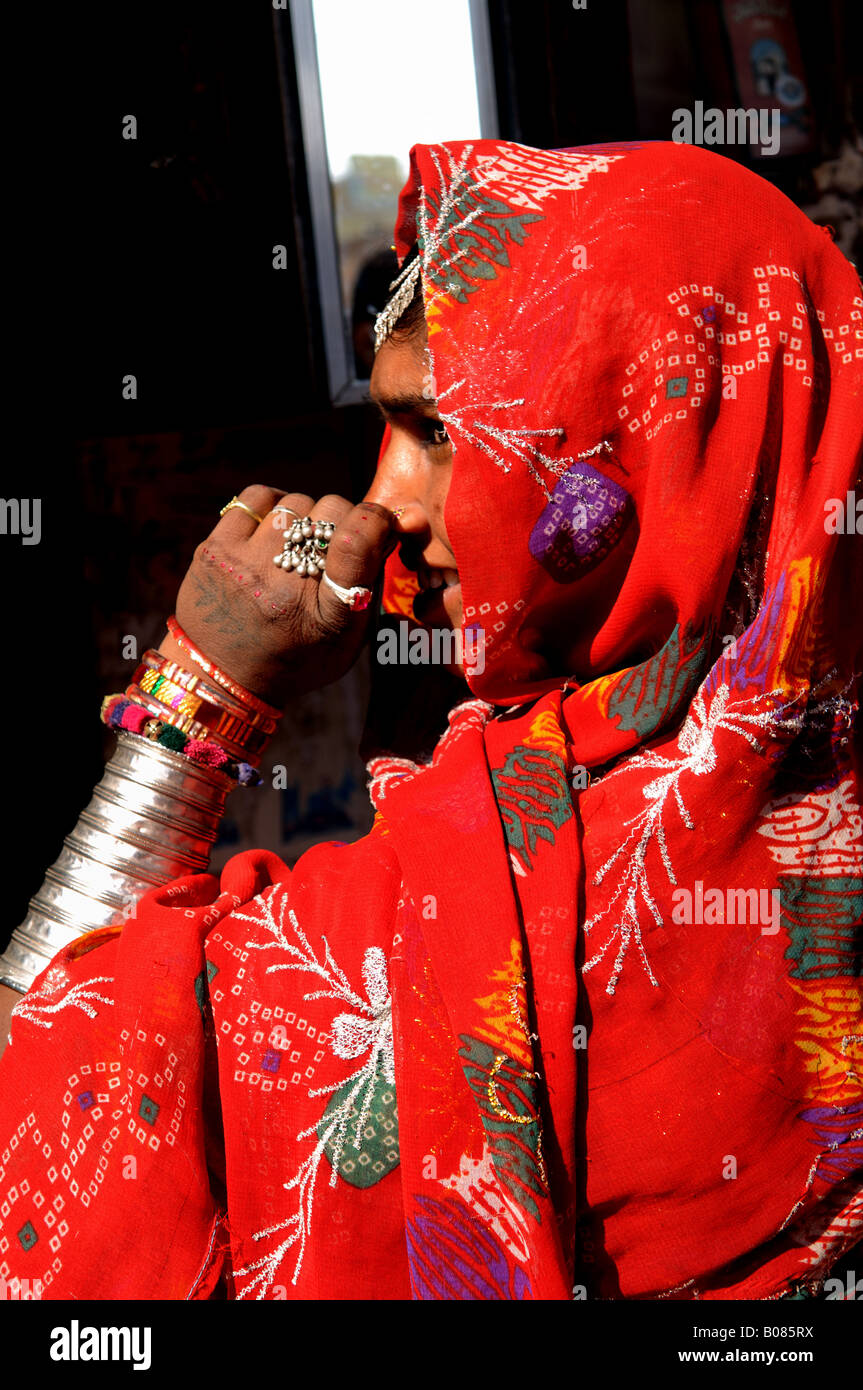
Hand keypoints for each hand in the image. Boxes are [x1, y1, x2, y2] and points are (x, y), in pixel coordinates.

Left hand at [170, 486, 397, 705]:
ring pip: (298, 502)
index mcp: (327, 616)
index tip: (377, 524)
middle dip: (340, 521)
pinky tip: (273, 527)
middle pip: (332, 510)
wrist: (222, 674)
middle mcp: (285, 587)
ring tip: (297, 544)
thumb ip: (368, 590)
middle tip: (330, 544)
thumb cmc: (296, 657)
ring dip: (305, 517)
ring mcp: (245, 564)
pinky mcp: (216, 548)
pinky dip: (273, 505)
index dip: (374, 520)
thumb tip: (382, 530)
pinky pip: (257, 497)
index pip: (356, 543)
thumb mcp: (346, 642)